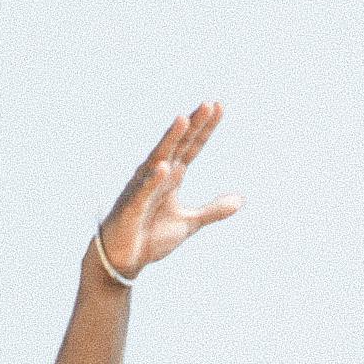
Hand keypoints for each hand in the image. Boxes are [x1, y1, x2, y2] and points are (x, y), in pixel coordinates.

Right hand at [91, 100, 245, 283]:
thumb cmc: (150, 236)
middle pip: (178, 145)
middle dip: (192, 125)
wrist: (123, 258)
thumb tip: (240, 201)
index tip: (219, 107)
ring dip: (170, 140)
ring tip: (183, 120)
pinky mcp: (132, 207)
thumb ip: (213, 211)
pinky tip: (164, 167)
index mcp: (172, 177)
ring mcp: (143, 188)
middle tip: (209, 105)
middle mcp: (157, 175)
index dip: (205, 129)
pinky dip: (153, 180)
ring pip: (159, 158)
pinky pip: (143, 191)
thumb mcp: (189, 223)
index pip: (192, 147)